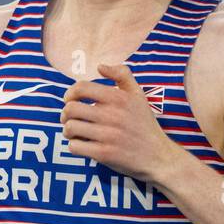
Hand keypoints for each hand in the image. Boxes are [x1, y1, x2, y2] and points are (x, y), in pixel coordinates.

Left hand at [60, 62, 175, 182]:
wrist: (158, 156)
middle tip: (69, 119)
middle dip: (65, 114)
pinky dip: (73, 146)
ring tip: (74, 133)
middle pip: (71, 108)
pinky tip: (81, 145)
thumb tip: (100, 66)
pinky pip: (75, 146)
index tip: (70, 100)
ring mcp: (108, 135)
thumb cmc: (145, 125)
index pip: (81, 88)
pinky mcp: (104, 154)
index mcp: (118, 98)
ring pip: (70, 128)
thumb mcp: (139, 95)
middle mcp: (112, 115)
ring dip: (68, 131)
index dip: (70, 93)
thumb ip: (122, 75)